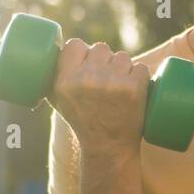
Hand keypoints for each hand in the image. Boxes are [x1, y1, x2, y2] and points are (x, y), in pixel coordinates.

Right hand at [47, 39, 150, 157]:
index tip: (88, 62)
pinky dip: (140, 77)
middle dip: (106, 61)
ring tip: (119, 87)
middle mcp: (87, 79)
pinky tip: (134, 90)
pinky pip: (140, 68)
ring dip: (123, 68)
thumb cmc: (82, 122)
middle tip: (107, 79)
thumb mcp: (58, 101)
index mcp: (65, 81)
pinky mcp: (134, 88)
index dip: (84, 52)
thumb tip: (53, 50)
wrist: (109, 148)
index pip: (75, 45)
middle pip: (101, 48)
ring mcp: (112, 83)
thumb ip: (53, 76)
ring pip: (123, 56)